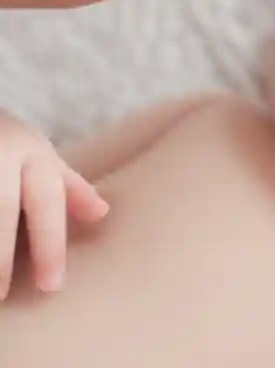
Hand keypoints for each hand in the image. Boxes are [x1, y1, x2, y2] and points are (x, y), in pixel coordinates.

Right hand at [0, 112, 109, 299]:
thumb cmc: (5, 141)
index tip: (52, 287)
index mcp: (29, 152)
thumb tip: (102, 214)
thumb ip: (69, 186)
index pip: (47, 202)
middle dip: (1, 258)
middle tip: (2, 297)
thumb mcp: (38, 155)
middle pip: (2, 209)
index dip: (50, 246)